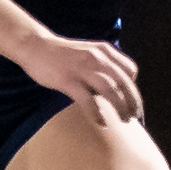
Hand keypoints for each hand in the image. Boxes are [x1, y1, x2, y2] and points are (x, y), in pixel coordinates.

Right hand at [20, 36, 142, 123]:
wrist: (36, 46)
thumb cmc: (62, 54)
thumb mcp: (88, 52)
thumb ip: (102, 65)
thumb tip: (113, 88)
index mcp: (104, 50)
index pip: (130, 69)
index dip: (133, 86)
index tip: (132, 100)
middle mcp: (97, 58)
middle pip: (123, 82)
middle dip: (132, 101)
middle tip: (134, 116)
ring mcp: (82, 68)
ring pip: (110, 91)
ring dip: (120, 108)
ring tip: (124, 120)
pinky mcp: (68, 80)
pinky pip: (88, 100)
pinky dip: (97, 113)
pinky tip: (102, 123)